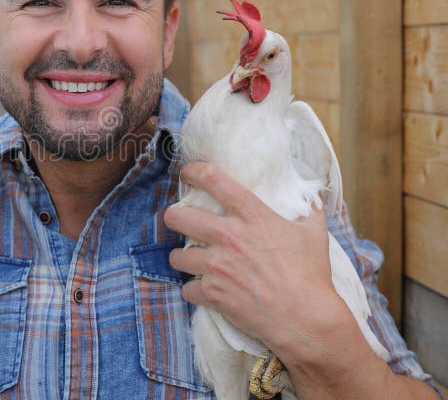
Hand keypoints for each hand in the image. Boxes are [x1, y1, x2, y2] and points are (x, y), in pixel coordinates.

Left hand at [166, 162, 347, 359]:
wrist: (305, 318)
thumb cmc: (311, 274)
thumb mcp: (315, 233)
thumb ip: (310, 210)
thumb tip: (313, 197)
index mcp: (252, 216)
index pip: (214, 181)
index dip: (194, 171)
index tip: (188, 172)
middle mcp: (228, 237)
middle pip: (177, 217)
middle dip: (173, 218)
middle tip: (179, 221)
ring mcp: (217, 266)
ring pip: (176, 256)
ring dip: (182, 259)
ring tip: (189, 260)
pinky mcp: (212, 293)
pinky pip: (186, 289)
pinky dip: (194, 291)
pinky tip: (203, 291)